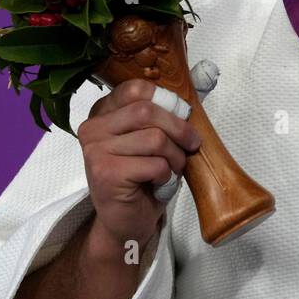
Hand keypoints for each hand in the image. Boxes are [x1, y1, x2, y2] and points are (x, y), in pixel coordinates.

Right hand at [78, 78, 202, 250]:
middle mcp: (93, 128)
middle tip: (190, 147)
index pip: (136, 88)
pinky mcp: (106, 173)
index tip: (182, 116)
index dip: (167, 100)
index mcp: (103, 112)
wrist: (126, 222)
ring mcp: (95, 150)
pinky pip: (155, 165)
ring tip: (170, 171)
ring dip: (175, 158)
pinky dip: (167, 177)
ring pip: (155, 139)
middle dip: (179, 130)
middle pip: (147, 111)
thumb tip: (205, 76)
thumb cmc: (144, 177)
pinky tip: (158, 185)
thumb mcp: (154, 137)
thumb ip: (168, 110)